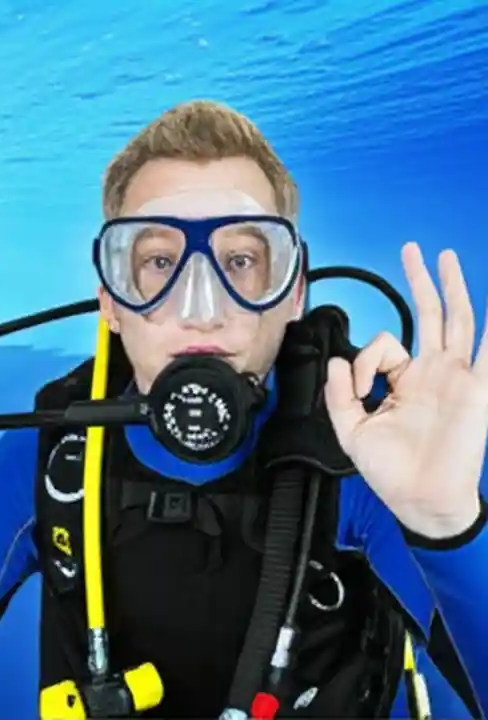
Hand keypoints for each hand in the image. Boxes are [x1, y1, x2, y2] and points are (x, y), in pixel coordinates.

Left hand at [323, 242, 487, 538]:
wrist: (420, 500)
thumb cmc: (391, 471)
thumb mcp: (351, 430)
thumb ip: (339, 394)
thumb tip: (338, 359)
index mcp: (403, 381)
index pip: (385, 346)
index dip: (366, 357)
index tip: (355, 378)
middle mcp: (432, 374)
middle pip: (429, 316)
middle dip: (421, 282)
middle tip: (414, 250)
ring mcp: (456, 379)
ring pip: (457, 322)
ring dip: (453, 289)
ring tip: (446, 257)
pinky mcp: (476, 392)